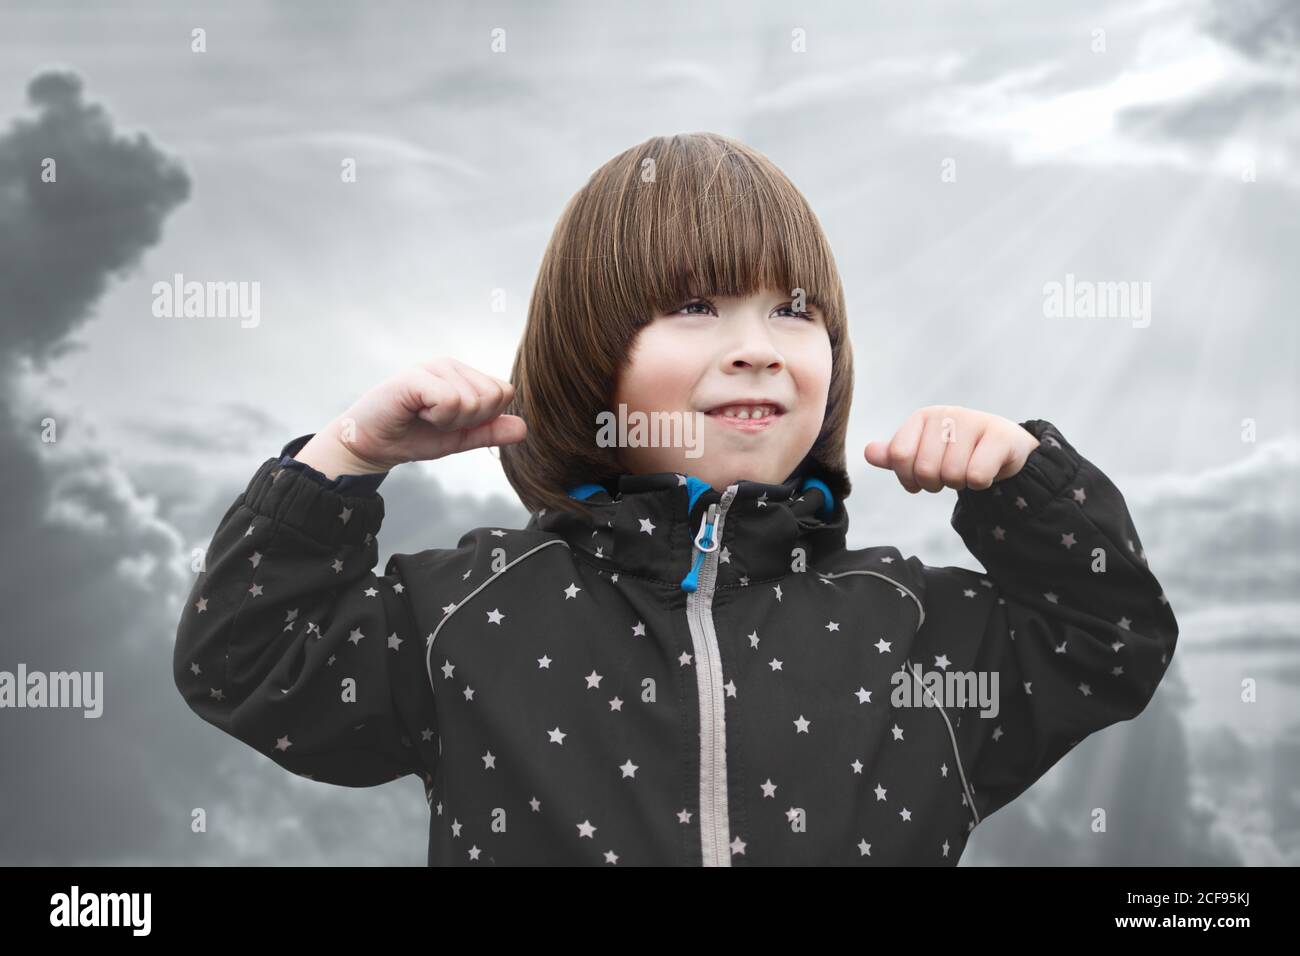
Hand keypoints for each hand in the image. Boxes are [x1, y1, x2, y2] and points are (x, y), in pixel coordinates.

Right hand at [296, 357, 527, 475]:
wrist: (372, 445)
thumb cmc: (412, 437)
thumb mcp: (459, 438)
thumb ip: (490, 431)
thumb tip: (524, 428)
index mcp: (463, 375)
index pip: (504, 392)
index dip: (483, 418)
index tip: (452, 422)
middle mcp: (451, 365)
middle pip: (494, 396)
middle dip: (469, 420)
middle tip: (436, 420)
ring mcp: (433, 367)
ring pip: (473, 401)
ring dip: (449, 421)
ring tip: (423, 416)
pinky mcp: (415, 377)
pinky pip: (450, 401)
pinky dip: (438, 417)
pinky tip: (416, 412)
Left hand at [863, 406, 1039, 493]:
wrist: (1004, 448)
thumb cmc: (957, 452)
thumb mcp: (923, 453)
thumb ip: (896, 455)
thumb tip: (868, 452)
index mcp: (922, 417)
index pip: (899, 456)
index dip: (908, 478)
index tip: (921, 478)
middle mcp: (946, 414)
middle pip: (925, 469)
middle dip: (936, 483)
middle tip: (949, 475)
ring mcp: (974, 421)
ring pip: (952, 474)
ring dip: (960, 483)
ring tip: (968, 471)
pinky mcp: (1000, 436)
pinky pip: (977, 475)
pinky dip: (981, 483)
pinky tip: (987, 470)